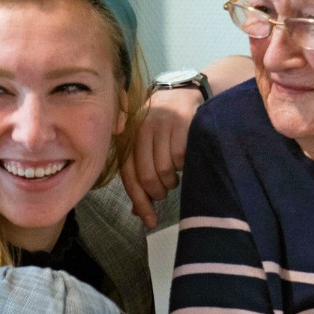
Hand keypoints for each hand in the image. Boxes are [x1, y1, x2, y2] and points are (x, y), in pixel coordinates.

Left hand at [121, 87, 203, 227]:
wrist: (181, 92)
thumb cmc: (161, 127)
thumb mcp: (145, 147)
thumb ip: (139, 175)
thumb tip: (138, 211)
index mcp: (128, 139)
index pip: (130, 177)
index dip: (140, 202)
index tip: (150, 221)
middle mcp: (141, 131)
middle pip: (147, 176)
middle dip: (159, 191)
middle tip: (166, 190)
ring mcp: (161, 125)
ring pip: (165, 169)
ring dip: (172, 180)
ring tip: (175, 174)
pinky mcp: (180, 122)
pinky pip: (181, 157)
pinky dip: (185, 166)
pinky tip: (185, 160)